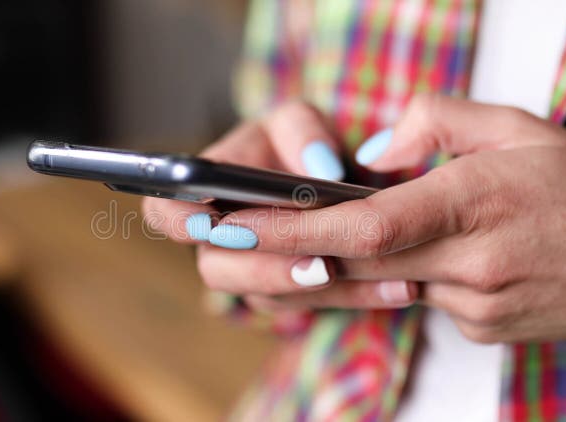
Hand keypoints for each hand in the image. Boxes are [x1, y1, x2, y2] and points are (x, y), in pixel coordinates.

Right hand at [142, 102, 418, 311]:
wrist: (334, 179)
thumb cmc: (303, 143)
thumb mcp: (299, 121)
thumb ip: (300, 131)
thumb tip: (320, 167)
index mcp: (207, 190)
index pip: (165, 207)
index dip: (175, 217)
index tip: (202, 222)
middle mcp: (222, 238)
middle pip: (218, 268)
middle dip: (267, 268)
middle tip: (319, 264)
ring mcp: (254, 270)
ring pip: (269, 296)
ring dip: (322, 292)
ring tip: (384, 282)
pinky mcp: (291, 293)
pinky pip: (310, 307)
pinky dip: (354, 297)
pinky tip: (399, 292)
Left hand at [218, 94, 565, 341]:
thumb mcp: (520, 127)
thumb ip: (438, 121)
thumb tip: (373, 147)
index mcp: (475, 203)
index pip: (367, 226)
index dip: (296, 229)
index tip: (239, 221)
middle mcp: (470, 265)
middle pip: (356, 264)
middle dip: (286, 251)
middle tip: (227, 231)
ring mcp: (474, 306)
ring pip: (383, 284)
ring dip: (344, 263)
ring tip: (319, 238)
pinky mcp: (480, 329)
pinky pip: (420, 298)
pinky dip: (401, 275)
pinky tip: (424, 254)